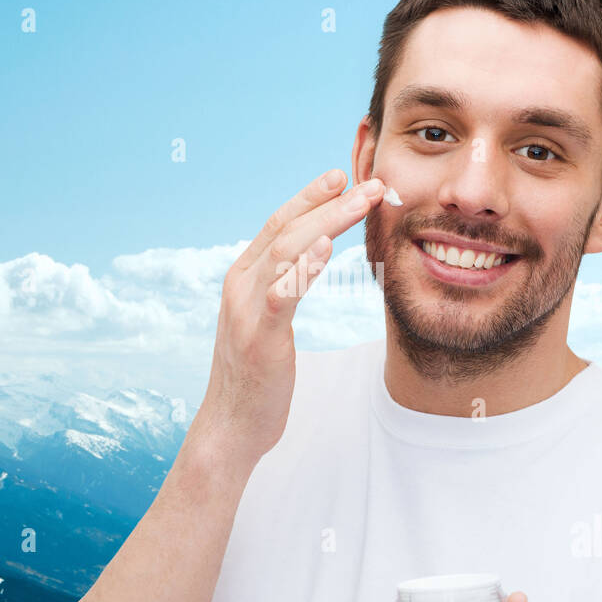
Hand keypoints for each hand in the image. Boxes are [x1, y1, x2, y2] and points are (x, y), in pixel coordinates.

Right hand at [187, 169, 384, 469]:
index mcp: (243, 277)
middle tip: (371, 182)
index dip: (310, 196)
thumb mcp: (267, 321)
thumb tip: (308, 259)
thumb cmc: (256, 377)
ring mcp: (246, 309)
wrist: (230, 426)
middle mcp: (240, 284)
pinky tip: (328, 246)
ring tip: (364, 201)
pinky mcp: (258, 337)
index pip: (278, 222)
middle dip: (330, 201)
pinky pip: (281, 293)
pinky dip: (303, 266)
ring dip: (329, 221)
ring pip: (287, 249)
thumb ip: (281, 287)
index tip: (343, 175)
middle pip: (287, 227)